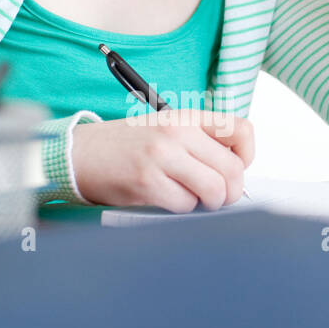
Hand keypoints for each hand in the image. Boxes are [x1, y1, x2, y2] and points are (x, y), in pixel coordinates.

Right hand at [71, 108, 254, 210]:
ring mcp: (162, 157)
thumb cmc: (126, 146)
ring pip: (214, 191)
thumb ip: (199, 142)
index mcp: (186, 117)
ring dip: (208, 203)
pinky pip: (185, 205)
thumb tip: (237, 172)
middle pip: (233, 170)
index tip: (236, 168)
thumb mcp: (165, 129)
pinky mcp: (148, 182)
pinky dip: (182, 209)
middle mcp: (177, 133)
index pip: (242, 131)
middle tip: (218, 198)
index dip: (247, 157)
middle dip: (231, 192)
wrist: (81, 154)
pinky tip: (167, 200)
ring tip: (192, 199)